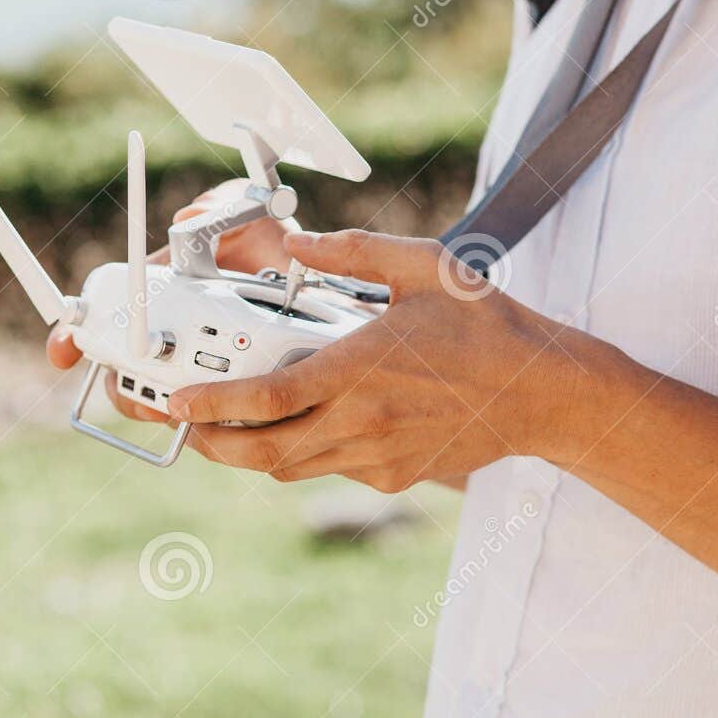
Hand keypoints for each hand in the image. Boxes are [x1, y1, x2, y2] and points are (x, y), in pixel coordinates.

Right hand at [46, 179, 295, 420]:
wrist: (323, 289)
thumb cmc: (278, 249)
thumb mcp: (250, 215)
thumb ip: (218, 208)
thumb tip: (186, 220)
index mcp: (167, 289)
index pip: (112, 312)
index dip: (79, 333)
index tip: (65, 349)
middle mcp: (174, 329)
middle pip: (125, 366)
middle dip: (118, 384)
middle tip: (136, 390)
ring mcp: (197, 363)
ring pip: (157, 395)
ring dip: (152, 404)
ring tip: (166, 407)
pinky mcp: (226, 392)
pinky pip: (200, 416)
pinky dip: (195, 422)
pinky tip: (204, 424)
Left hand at [165, 230, 571, 491]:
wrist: (540, 392)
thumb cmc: (485, 327)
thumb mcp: (423, 267)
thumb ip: (353, 250)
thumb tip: (299, 241)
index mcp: (359, 368)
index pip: (266, 399)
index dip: (212, 406)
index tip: (177, 404)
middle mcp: (362, 420)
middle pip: (263, 451)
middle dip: (212, 444)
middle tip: (187, 426)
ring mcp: (377, 456)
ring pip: (291, 466)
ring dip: (254, 451)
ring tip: (234, 425)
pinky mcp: (392, 476)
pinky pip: (331, 469)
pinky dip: (309, 451)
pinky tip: (315, 422)